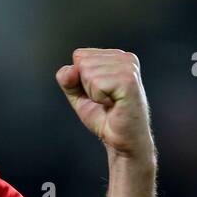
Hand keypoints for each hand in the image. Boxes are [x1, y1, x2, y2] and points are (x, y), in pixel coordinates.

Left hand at [56, 48, 153, 163]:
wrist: (122, 141)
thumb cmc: (105, 118)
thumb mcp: (79, 95)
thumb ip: (68, 79)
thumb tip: (71, 69)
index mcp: (116, 56)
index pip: (79, 55)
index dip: (80, 80)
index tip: (98, 93)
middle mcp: (125, 58)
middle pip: (82, 62)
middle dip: (86, 86)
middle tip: (104, 100)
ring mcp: (129, 68)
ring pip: (88, 72)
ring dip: (94, 94)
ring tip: (110, 103)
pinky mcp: (129, 80)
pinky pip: (96, 83)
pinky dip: (99, 98)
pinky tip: (113, 104)